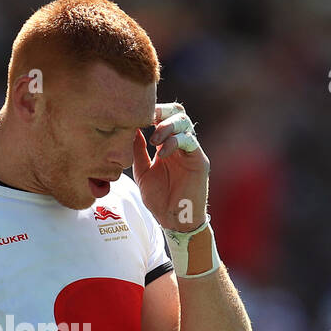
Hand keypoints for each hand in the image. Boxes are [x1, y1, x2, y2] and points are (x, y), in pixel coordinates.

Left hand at [132, 102, 209, 231]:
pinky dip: (174, 142)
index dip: (153, 111)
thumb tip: (132, 129)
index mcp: (167, 144)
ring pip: (184, 122)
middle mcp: (180, 144)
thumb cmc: (159, 199)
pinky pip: (190, 141)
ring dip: (166, 126)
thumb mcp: (142, 172)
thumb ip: (138, 151)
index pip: (165, 116)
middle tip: (147, 120)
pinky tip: (163, 154)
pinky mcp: (199, 161)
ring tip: (154, 141)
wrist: (173, 220)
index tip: (136, 117)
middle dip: (162, 110)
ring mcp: (191, 151)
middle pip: (178, 112)